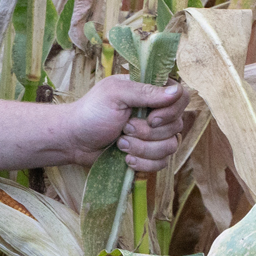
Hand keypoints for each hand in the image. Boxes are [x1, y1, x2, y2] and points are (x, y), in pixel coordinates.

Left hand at [63, 75, 192, 170]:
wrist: (73, 141)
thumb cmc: (91, 112)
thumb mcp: (115, 95)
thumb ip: (145, 92)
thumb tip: (177, 91)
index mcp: (151, 92)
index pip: (182, 97)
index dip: (170, 112)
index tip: (150, 118)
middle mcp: (157, 113)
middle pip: (177, 125)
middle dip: (147, 132)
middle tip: (123, 128)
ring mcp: (154, 135)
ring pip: (171, 146)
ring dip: (142, 148)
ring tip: (120, 144)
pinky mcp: (149, 154)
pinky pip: (162, 163)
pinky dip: (144, 163)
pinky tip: (126, 159)